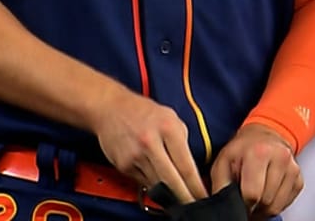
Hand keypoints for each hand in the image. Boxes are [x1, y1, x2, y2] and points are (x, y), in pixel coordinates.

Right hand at [89, 87, 208, 202]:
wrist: (110, 108)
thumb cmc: (143, 112)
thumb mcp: (170, 117)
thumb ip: (182, 140)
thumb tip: (190, 167)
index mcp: (167, 128)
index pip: (186, 166)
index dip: (196, 186)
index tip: (203, 197)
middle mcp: (151, 142)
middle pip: (172, 181)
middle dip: (185, 198)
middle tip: (193, 206)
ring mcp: (135, 156)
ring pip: (157, 185)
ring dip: (169, 195)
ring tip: (179, 198)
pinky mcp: (124, 165)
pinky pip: (143, 181)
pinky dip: (153, 185)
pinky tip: (158, 183)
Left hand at [210, 123, 301, 217]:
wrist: (263, 136)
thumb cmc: (242, 150)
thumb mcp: (223, 162)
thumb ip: (221, 185)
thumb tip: (226, 207)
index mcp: (259, 152)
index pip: (253, 194)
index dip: (243, 203)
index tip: (239, 199)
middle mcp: (280, 158)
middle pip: (266, 202)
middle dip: (253, 205)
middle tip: (245, 196)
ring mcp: (293, 169)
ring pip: (277, 207)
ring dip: (263, 207)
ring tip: (255, 195)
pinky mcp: (299, 180)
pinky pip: (285, 204)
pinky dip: (274, 204)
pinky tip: (267, 192)